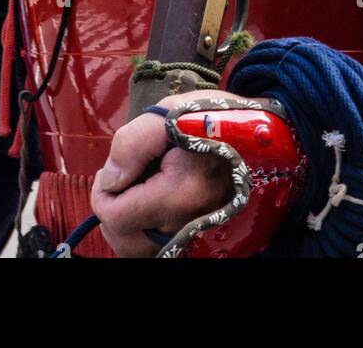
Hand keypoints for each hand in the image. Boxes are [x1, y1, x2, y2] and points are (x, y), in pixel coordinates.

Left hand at [90, 91, 233, 257]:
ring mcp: (194, 235)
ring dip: (125, 220)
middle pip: (122, 238)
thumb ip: (133, 143)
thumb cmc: (216, 120)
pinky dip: (143, 229)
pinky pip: (156, 247)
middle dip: (112, 206)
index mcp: (182, 194)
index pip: (116, 215)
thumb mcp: (171, 113)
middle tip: (126, 175)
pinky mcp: (199, 238)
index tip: (119, 165)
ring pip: (137, 248)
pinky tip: (151, 202)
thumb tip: (111, 179)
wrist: (259, 135)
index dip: (104, 189)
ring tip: (138, 187)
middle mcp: (188, 224)